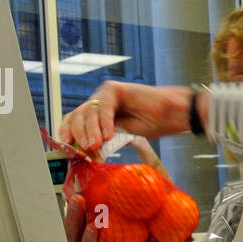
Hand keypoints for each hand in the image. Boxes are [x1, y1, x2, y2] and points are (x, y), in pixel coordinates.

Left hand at [57, 81, 192, 153]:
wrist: (175, 114)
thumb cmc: (154, 124)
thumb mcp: (123, 136)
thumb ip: (105, 139)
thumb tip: (86, 151)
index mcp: (99, 113)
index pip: (74, 121)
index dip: (68, 134)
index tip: (67, 148)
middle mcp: (99, 101)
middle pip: (77, 116)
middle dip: (78, 135)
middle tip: (86, 150)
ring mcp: (106, 94)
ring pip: (87, 111)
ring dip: (90, 130)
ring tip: (95, 145)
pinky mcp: (115, 89)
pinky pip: (103, 106)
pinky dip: (103, 121)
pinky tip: (108, 134)